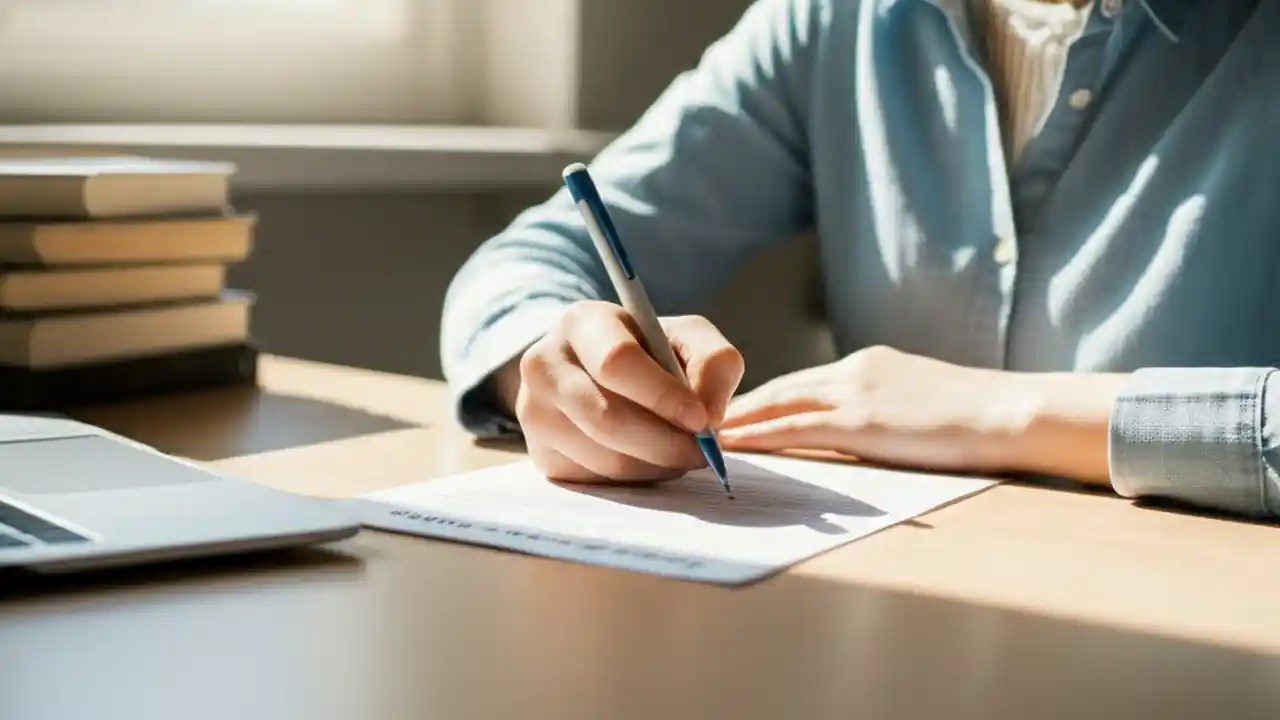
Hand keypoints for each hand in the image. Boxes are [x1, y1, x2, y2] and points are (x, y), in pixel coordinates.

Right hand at [497, 301, 744, 482]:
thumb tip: (709, 415)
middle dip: (666, 442)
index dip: (662, 395)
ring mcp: (534, 413)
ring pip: (606, 458)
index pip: (616, 361)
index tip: (701, 420)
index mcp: (582, 323)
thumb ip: (713, 362)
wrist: (595, 375)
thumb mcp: (686, 339)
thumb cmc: (648, 353)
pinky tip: (647, 458)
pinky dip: (636, 478)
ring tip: (677, 449)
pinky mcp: (540, 455)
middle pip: (607, 418)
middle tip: (703, 451)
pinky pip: (597, 481)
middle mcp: (544, 365)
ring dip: (656, 464)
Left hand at [720, 346, 1124, 481]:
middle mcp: (855, 369)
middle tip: (699, 419)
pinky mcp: (861, 420)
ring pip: (779, 403)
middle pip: (781, 386)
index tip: (733, 408)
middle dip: (739, 403)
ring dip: (739, 420)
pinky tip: (734, 447)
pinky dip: (760, 437)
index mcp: (870, 364)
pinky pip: (795, 428)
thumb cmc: (979, 417)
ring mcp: (856, 392)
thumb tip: (862, 431)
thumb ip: (884, 410)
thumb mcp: (921, 403)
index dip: (765, 396)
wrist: (1011, 412)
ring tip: (701, 434)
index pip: (803, 380)